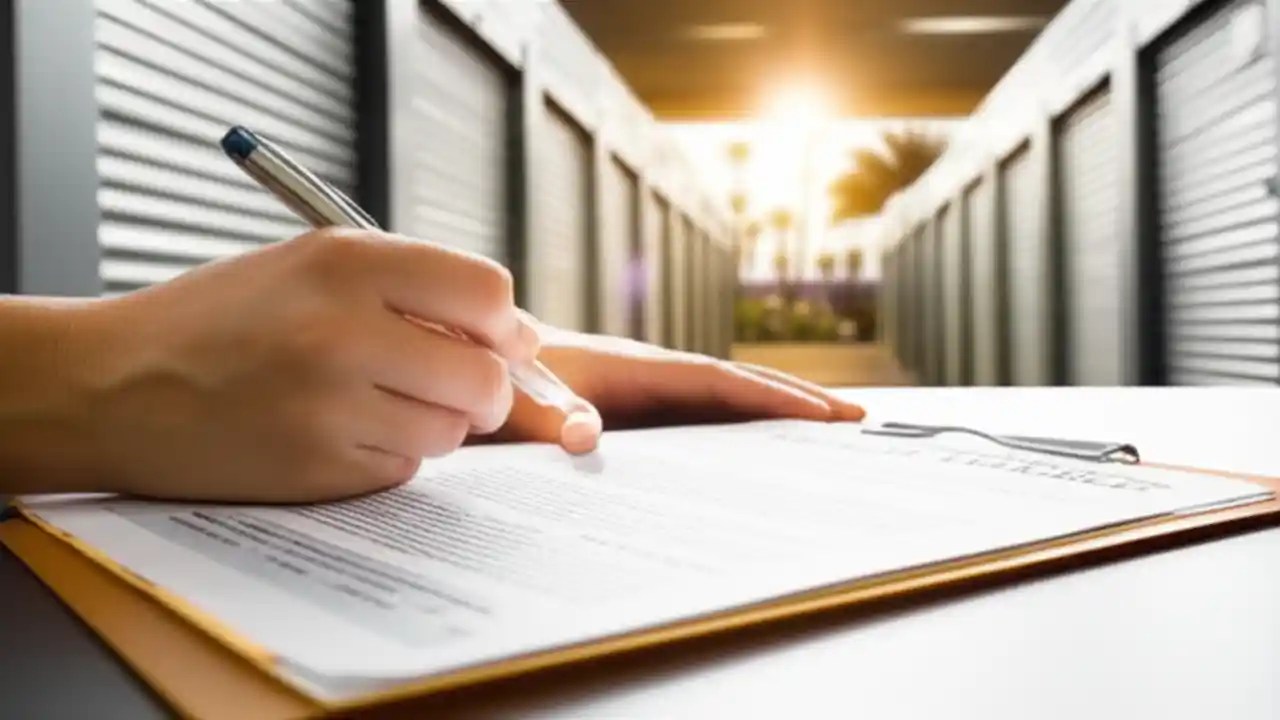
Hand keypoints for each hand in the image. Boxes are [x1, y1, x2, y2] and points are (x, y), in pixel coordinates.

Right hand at [13, 229, 536, 502]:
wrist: (113, 387)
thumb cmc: (219, 320)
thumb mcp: (307, 265)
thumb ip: (409, 284)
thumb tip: (515, 331)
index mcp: (345, 264)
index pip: (485, 291)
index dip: (503, 321)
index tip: (498, 336)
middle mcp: (343, 332)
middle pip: (484, 375)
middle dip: (488, 387)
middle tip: (464, 386)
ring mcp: (330, 408)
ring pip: (451, 430)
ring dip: (434, 421)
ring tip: (376, 401)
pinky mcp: (318, 471)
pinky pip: (402, 468)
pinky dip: (388, 454)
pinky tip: (338, 431)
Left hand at [482, 327, 864, 452]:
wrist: (466, 359)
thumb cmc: (492, 382)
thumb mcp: (514, 405)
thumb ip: (548, 419)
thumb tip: (591, 439)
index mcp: (634, 370)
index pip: (719, 382)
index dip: (774, 396)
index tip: (826, 413)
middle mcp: (650, 376)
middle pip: (738, 386)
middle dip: (796, 400)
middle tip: (856, 421)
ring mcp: (645, 392)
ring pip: (722, 402)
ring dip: (773, 414)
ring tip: (827, 435)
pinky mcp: (633, 409)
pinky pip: (697, 419)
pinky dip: (738, 427)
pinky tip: (756, 449)